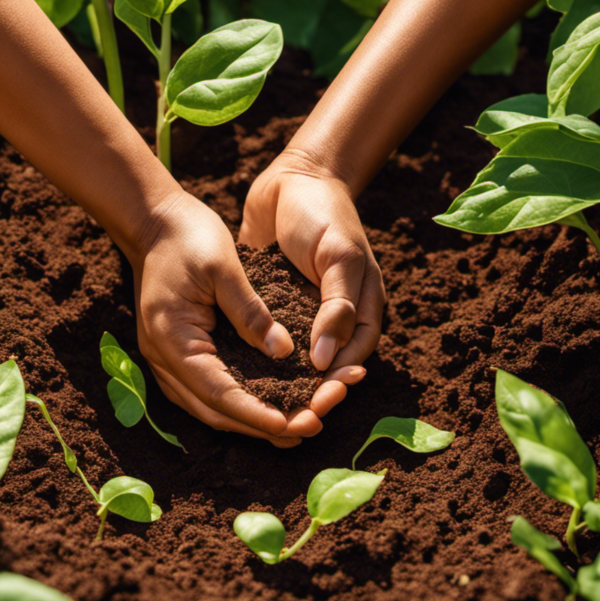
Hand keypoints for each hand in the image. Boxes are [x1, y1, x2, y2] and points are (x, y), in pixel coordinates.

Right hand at [129, 191, 323, 446]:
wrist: (154, 222)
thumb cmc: (187, 237)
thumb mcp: (223, 267)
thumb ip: (250, 312)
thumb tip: (284, 351)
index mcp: (173, 340)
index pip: (219, 392)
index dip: (257, 413)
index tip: (292, 426)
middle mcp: (166, 361)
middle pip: (216, 411)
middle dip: (263, 426)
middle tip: (310, 428)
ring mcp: (169, 361)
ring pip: (212, 408)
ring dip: (254, 420)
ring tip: (299, 424)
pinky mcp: (181, 355)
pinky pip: (210, 392)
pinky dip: (242, 403)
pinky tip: (273, 405)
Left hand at [239, 150, 384, 417]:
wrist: (294, 179)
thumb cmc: (325, 214)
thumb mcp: (340, 254)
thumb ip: (337, 305)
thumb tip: (326, 359)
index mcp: (360, 311)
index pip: (351, 361)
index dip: (334, 387)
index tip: (315, 407)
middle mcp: (332, 320)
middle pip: (323, 371)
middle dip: (307, 397)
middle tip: (286, 421)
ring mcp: (303, 317)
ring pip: (295, 364)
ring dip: (281, 387)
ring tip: (262, 411)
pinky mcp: (275, 308)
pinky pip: (269, 342)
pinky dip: (259, 362)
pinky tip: (239, 379)